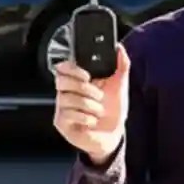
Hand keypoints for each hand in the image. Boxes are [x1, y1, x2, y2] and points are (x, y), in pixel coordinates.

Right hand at [52, 44, 129, 162]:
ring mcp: (62, 108)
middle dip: (84, 88)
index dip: (71, 68)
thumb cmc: (113, 111)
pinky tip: (92, 120)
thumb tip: (120, 48)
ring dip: (90, 105)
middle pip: (61, 81)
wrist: (113, 135)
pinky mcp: (62, 122)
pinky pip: (69, 114)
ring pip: (68, 98)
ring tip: (98, 111)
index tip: (87, 75)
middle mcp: (66, 93)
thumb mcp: (120, 85)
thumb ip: (121, 65)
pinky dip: (86, 117)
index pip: (63, 68)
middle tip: (98, 96)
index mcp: (77, 81)